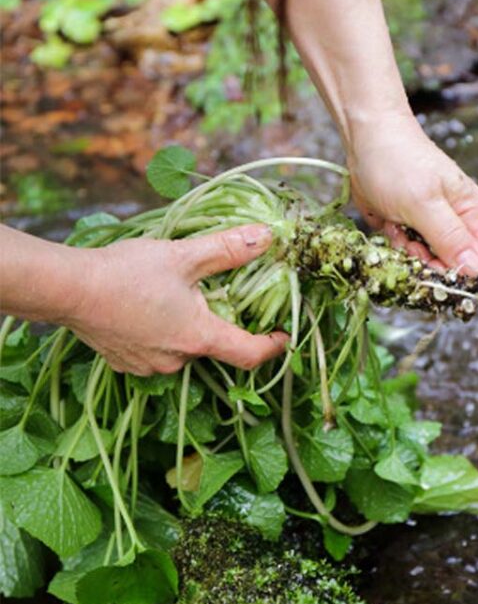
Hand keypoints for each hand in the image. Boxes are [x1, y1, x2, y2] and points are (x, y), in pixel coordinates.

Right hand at [64, 224, 288, 375]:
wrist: (66, 289)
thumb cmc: (126, 273)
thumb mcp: (184, 256)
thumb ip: (228, 249)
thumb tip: (267, 237)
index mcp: (199, 337)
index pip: (250, 354)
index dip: (272, 346)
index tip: (284, 336)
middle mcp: (177, 360)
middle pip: (215, 348)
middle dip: (222, 324)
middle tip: (221, 295)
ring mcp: (148, 366)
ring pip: (184, 350)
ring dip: (189, 328)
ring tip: (179, 297)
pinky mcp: (125, 363)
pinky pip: (156, 352)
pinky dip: (162, 334)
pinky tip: (150, 309)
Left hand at [348, 115, 477, 275]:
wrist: (365, 137)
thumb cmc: (398, 162)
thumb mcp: (424, 203)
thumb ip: (451, 238)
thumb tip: (477, 270)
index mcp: (473, 214)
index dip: (462, 274)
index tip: (435, 265)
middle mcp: (458, 223)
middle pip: (453, 267)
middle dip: (428, 261)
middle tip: (410, 239)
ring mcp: (433, 227)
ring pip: (427, 263)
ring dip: (407, 251)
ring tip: (397, 223)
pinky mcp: (412, 228)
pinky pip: (408, 252)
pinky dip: (395, 243)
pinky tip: (389, 221)